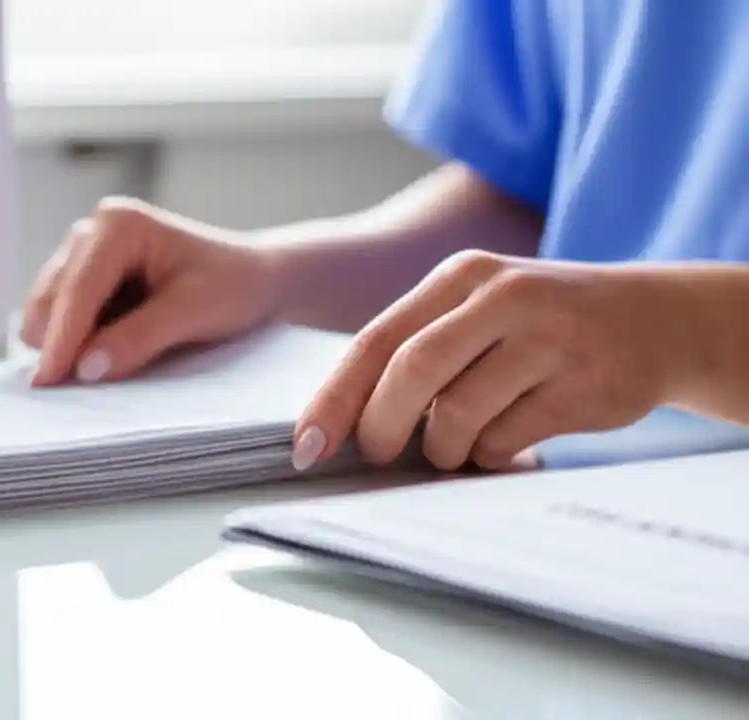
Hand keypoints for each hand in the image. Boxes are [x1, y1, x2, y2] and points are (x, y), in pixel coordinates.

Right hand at [24, 197, 277, 385]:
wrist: (255, 279)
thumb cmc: (234, 286)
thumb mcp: (194, 312)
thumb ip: (139, 338)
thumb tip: (86, 370)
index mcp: (118, 224)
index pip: (78, 288)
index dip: (62, 338)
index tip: (48, 382)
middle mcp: (90, 231)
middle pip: (49, 297)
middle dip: (56, 343)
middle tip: (72, 390)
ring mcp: (82, 254)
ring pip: (45, 309)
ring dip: (62, 343)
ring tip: (103, 367)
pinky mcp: (82, 279)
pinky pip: (57, 318)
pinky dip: (71, 342)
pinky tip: (103, 353)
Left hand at [291, 250, 680, 471]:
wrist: (656, 319)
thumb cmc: (539, 324)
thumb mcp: (477, 311)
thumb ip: (416, 350)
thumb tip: (340, 423)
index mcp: (461, 277)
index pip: (376, 340)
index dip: (335, 398)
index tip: (307, 446)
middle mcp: (505, 296)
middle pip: (411, 371)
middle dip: (380, 426)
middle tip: (379, 454)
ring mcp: (550, 337)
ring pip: (459, 414)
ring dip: (443, 448)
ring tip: (455, 445)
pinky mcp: (586, 383)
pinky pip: (508, 440)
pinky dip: (491, 454)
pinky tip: (506, 441)